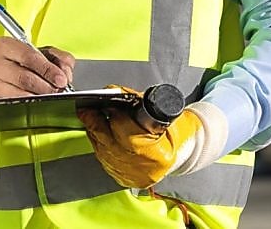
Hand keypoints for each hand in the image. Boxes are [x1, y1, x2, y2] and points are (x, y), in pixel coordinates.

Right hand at [0, 37, 73, 99]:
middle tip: (58, 90)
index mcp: (4, 45)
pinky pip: (13, 106)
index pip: (28, 57)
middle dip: (46, 87)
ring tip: (50, 97)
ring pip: (19, 95)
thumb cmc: (23, 60)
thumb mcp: (43, 52)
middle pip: (24, 78)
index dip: (48, 70)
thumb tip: (65, 74)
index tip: (61, 79)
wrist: (3, 68)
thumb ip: (59, 58)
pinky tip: (37, 103)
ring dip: (39, 99)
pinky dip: (29, 106)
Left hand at [78, 87, 202, 188]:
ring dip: (94, 133)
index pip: (126, 132)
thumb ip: (135, 103)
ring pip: (102, 151)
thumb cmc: (175, 131)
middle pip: (108, 142)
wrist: (184, 152)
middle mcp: (142, 168)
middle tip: (86, 109)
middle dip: (94, 122)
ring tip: (90, 118)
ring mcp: (131, 175)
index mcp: (156, 153)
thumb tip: (113, 93)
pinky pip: (103, 159)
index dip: (113, 115)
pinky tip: (98, 133)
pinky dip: (99, 145)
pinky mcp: (123, 178)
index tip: (104, 103)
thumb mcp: (161, 113)